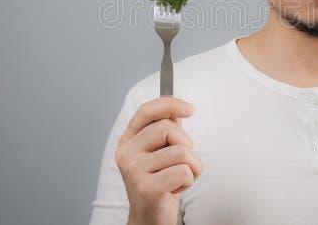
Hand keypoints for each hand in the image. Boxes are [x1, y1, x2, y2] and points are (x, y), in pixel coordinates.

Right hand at [115, 96, 203, 224]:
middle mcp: (126, 153)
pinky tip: (176, 189)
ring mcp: (134, 170)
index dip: (170, 104)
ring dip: (192, 167)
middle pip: (168, 129)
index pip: (147, 111)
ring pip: (181, 152)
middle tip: (182, 162)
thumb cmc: (159, 183)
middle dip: (187, 144)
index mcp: (128, 141)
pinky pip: (184, 172)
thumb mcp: (160, 154)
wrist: (149, 218)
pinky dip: (189, 181)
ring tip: (180, 177)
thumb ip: (166, 131)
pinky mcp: (146, 188)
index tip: (190, 108)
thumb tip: (178, 110)